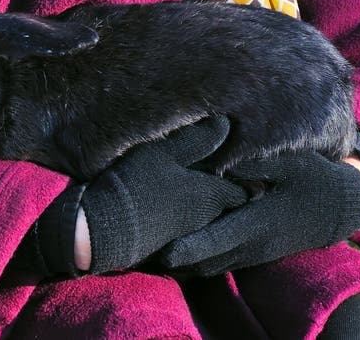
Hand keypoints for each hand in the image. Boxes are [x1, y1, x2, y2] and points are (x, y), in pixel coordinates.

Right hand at [32, 115, 248, 275]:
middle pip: (227, 201)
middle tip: (234, 165)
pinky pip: (189, 219)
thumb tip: (227, 123)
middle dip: (232, 185)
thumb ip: (198, 140)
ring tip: (206, 175)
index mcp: (210, 196)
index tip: (257, 162)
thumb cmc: (137, 184)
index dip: (251, 175)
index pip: (244, 189)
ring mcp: (185, 230)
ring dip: (209, 195)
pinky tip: (178, 193)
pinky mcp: (166, 237)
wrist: (102, 230)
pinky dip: (190, 206)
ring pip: (208, 210)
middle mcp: (204, 217)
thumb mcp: (167, 154)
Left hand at [160, 150, 359, 277]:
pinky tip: (176, 243)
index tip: (165, 249)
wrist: (335, 208)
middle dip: (178, 258)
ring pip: (212, 264)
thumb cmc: (311, 179)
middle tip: (144, 249)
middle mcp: (253, 244)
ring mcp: (252, 252)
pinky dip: (199, 256)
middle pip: (208, 260)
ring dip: (185, 260)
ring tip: (151, 248)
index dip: (191, 247)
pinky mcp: (252, 251)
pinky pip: (220, 259)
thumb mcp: (289, 163)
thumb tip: (222, 159)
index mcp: (259, 223)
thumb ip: (254, 162)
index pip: (218, 240)